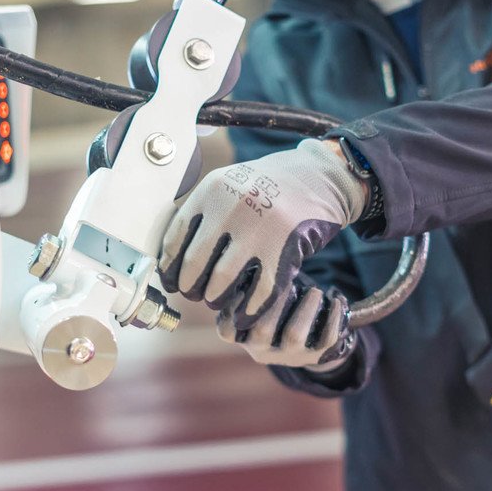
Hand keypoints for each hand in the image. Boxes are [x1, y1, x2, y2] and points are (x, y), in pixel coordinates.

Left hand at [159, 138, 368, 326]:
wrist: (321, 176)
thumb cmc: (271, 186)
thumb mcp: (231, 185)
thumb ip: (204, 212)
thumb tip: (173, 256)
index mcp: (211, 190)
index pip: (175, 238)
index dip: (169, 267)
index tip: (171, 280)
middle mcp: (231, 207)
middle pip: (195, 264)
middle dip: (190, 287)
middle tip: (193, 293)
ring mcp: (259, 229)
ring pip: (222, 282)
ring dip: (216, 299)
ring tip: (217, 300)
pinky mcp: (284, 248)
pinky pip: (259, 291)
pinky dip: (249, 309)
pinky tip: (245, 314)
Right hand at [216, 276, 355, 368]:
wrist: (306, 338)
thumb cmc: (275, 305)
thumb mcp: (257, 295)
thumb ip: (251, 279)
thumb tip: (251, 246)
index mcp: (242, 336)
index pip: (227, 331)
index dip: (234, 309)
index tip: (247, 284)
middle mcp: (261, 349)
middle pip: (262, 330)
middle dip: (276, 302)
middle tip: (288, 280)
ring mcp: (288, 355)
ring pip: (294, 335)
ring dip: (306, 309)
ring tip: (315, 291)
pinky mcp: (314, 356)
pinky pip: (326, 340)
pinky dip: (334, 318)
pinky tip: (336, 300)